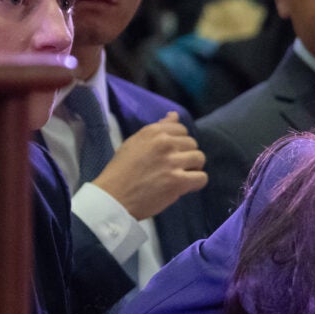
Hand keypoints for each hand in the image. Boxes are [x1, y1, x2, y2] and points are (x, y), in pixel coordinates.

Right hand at [92, 112, 207, 219]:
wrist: (112, 198)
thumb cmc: (121, 172)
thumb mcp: (134, 143)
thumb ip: (157, 129)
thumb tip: (174, 115)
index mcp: (153, 132)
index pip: (182, 129)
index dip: (178, 143)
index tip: (170, 154)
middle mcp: (164, 143)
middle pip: (192, 144)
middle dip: (185, 156)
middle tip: (172, 169)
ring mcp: (171, 162)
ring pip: (199, 158)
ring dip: (192, 168)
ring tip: (179, 176)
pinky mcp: (177, 181)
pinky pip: (202, 178)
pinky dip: (196, 183)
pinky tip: (185, 187)